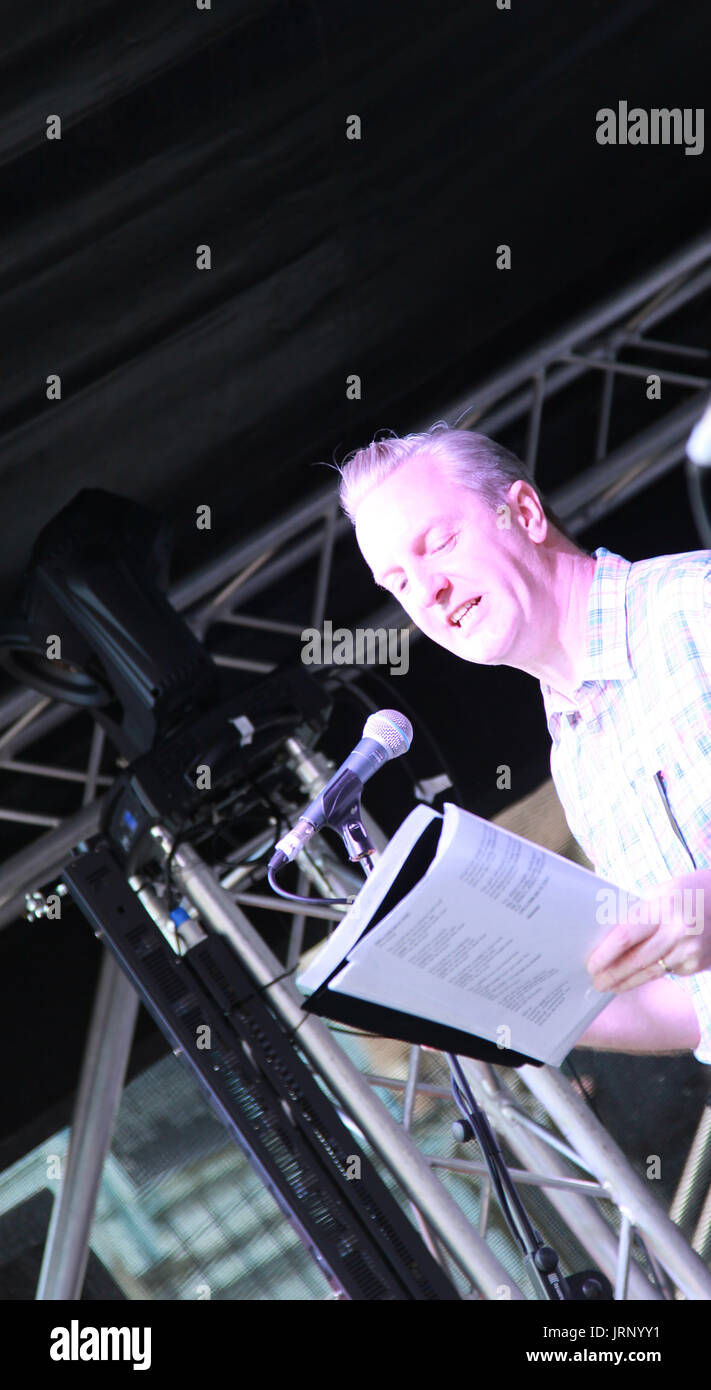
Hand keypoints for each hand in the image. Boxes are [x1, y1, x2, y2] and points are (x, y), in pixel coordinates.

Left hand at [586, 869, 710, 993]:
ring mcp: (690, 949)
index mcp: (664, 906)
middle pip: (636, 959)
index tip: (592, 964)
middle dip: (613, 974)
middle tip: (597, 982)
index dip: (606, 954)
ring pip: (651, 972)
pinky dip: (652, 974)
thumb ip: (639, 912)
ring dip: (628, 982)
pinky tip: (639, 977)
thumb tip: (607, 936)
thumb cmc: (688, 893)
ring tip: (611, 986)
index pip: (626, 936)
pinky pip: (668, 971)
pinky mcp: (698, 963)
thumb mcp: (663, 892)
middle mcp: (678, 929)